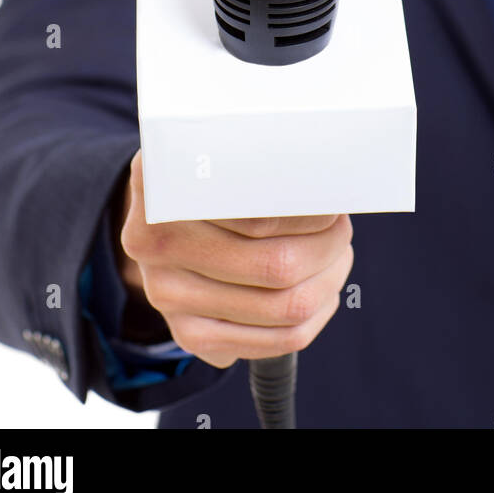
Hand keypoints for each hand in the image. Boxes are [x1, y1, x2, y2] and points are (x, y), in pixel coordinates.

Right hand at [116, 149, 354, 367]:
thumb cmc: (202, 182)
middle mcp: (156, 249)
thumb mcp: (211, 151)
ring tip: (336, 252)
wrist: (155, 225)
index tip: (329, 200)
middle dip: (327, 244)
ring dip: (328, 277)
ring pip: (285, 306)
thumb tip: (320, 177)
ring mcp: (169, 299)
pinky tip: (322, 289)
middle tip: (339, 225)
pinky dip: (317, 313)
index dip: (309, 212)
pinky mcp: (191, 336)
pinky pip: (279, 341)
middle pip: (277, 266)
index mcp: (164, 195)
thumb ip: (251, 163)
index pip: (259, 218)